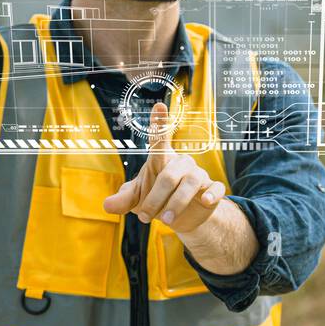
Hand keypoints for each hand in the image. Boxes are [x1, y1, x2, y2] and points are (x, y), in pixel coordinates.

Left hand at [103, 102, 224, 234]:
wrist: (183, 217)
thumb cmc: (158, 198)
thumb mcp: (137, 199)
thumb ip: (124, 199)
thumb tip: (107, 205)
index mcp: (162, 160)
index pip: (160, 139)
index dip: (159, 123)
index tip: (158, 105)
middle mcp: (182, 163)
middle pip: (170, 174)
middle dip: (155, 198)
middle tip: (144, 217)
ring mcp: (199, 175)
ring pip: (192, 182)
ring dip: (176, 203)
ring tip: (164, 220)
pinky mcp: (212, 190)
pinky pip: (217, 187)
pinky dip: (212, 194)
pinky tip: (205, 202)